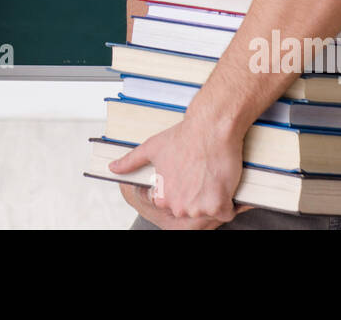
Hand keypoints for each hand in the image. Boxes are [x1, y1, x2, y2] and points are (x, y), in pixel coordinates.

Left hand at [109, 112, 254, 228]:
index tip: (189, 176)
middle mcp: (179, 206)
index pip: (174, 204)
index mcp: (163, 197)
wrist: (211, 128)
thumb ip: (131, 162)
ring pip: (209, 211)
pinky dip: (228, 201)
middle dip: (198, 196)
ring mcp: (198, 207)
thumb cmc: (184, 136)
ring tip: (212, 177)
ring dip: (213, 199)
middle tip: (202, 175)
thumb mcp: (151, 148)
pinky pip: (226, 212)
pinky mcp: (218, 204)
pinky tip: (223, 184)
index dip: (183, 189)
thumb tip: (113, 168)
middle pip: (192, 209)